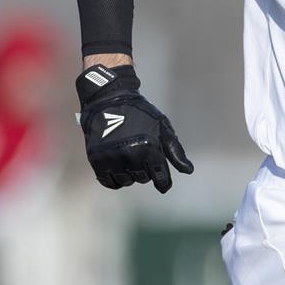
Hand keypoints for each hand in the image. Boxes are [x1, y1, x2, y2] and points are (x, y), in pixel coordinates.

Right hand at [74, 64, 193, 192]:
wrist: (109, 100)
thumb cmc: (139, 114)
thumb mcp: (162, 127)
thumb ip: (175, 150)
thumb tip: (188, 170)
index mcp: (149, 147)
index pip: (160, 176)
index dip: (163, 182)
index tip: (163, 184)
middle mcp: (130, 155)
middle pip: (143, 179)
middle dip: (146, 171)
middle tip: (142, 158)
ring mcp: (112, 158)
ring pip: (126, 181)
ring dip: (130, 176)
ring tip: (130, 161)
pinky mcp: (97, 160)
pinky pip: (108, 181)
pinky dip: (115, 180)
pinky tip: (118, 170)